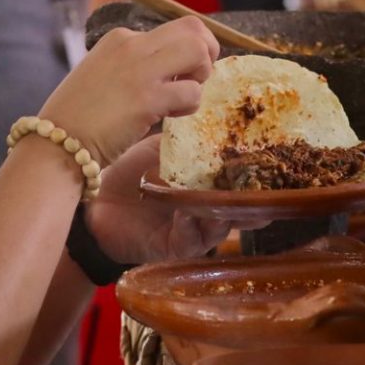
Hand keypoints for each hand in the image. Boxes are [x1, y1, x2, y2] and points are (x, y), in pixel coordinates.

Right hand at [38, 17, 217, 167]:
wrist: (56, 142)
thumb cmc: (78, 116)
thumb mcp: (103, 73)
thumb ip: (134, 65)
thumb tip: (172, 71)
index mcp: (120, 38)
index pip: (175, 28)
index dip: (188, 51)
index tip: (182, 73)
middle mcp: (131, 45)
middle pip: (194, 29)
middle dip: (207, 53)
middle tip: (197, 79)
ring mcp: (140, 69)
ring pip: (199, 51)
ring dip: (201, 77)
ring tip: (183, 97)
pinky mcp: (147, 98)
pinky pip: (192, 92)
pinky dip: (190, 106)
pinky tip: (169, 116)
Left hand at [83, 137, 266, 262]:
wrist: (93, 194)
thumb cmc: (130, 169)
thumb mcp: (163, 148)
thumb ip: (189, 140)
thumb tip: (215, 117)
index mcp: (205, 185)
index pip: (236, 184)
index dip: (254, 179)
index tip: (271, 168)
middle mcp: (203, 210)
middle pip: (236, 210)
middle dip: (251, 204)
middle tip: (264, 193)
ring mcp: (190, 230)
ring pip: (217, 228)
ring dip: (223, 216)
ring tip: (228, 204)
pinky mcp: (171, 247)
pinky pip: (189, 240)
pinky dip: (191, 226)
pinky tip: (188, 213)